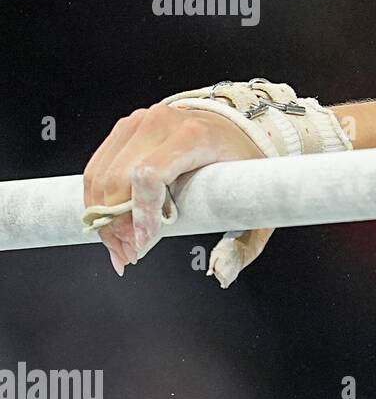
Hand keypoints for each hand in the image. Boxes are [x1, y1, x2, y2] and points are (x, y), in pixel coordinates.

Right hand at [83, 103, 269, 282]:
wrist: (236, 130)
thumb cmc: (243, 166)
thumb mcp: (255, 205)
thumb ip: (242, 245)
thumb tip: (222, 276)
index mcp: (196, 136)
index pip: (149, 175)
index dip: (140, 213)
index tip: (143, 243)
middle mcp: (162, 122)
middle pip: (118, 179)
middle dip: (118, 225)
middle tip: (130, 255)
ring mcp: (139, 122)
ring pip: (100, 176)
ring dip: (102, 218)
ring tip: (121, 247)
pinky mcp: (124, 129)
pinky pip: (97, 168)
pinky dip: (97, 202)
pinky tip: (111, 227)